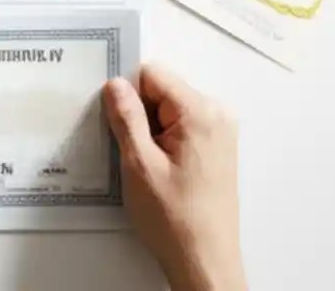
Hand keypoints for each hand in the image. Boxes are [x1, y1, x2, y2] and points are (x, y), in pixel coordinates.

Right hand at [103, 65, 246, 290]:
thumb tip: (115, 84)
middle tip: (128, 148)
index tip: (114, 117)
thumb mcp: (138, 164)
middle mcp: (216, 115)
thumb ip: (126, 117)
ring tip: (143, 163)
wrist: (204, 260)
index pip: (153, 74)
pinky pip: (180, 127)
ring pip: (169, 110)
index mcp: (200, 112)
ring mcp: (220, 131)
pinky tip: (156, 168)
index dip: (128, 92)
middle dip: (139, 113)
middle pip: (163, 90)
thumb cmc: (174, 218)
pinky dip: (162, 140)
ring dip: (149, 129)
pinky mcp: (216, 147)